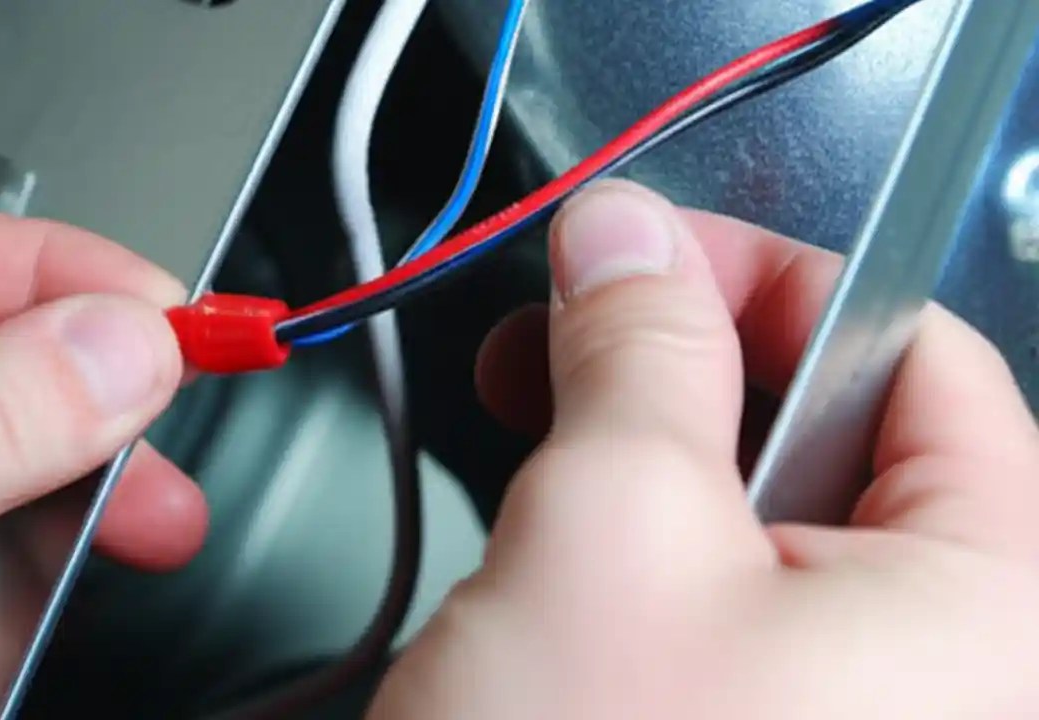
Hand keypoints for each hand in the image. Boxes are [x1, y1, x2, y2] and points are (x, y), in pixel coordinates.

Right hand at [370, 181, 1038, 718]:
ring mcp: (878, 718)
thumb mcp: (608, 532)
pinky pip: (739, 615)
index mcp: (1003, 602)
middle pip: (832, 435)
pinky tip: (565, 583)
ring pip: (768, 526)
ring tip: (543, 500)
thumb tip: (624, 238)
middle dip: (672, 381)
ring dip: (642, 477)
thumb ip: (634, 351)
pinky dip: (647, 569)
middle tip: (556, 362)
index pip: (907, 349)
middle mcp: (972, 670)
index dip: (750, 277)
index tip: (631, 255)